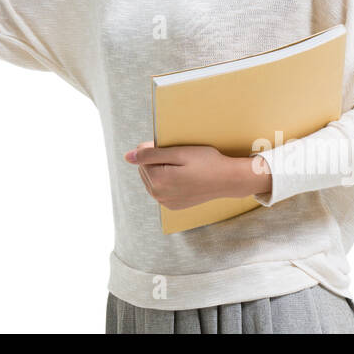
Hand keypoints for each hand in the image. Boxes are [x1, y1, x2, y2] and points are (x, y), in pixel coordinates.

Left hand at [124, 141, 259, 209]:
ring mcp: (166, 202)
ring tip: (182, 167)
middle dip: (157, 161)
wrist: (227, 180)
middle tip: (179, 157)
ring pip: (152, 180)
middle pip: (145, 170)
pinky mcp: (173, 205)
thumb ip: (150, 154)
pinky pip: (161, 189)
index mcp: (157, 181)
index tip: (173, 148)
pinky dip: (168, 180)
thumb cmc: (205, 161)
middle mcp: (158, 195)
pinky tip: (183, 177)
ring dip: (161, 170)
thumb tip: (127, 157)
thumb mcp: (178, 152)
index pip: (142, 159)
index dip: (155, 150)